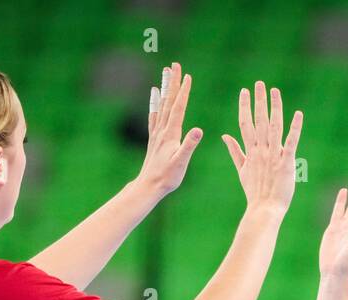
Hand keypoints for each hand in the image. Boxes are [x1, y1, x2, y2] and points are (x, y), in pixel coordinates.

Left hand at [136, 62, 201, 197]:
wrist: (149, 186)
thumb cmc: (167, 177)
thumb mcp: (181, 162)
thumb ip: (189, 145)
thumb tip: (199, 130)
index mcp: (171, 133)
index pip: (178, 107)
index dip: (184, 91)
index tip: (187, 75)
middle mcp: (162, 130)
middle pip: (169, 101)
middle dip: (173, 82)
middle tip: (174, 65)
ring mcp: (157, 133)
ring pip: (161, 105)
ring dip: (165, 88)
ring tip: (165, 73)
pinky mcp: (154, 138)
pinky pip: (154, 115)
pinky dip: (155, 102)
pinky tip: (154, 94)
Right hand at [222, 81, 302, 214]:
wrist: (264, 210)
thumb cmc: (255, 193)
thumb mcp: (242, 171)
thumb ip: (235, 152)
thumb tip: (225, 136)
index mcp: (251, 151)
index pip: (246, 124)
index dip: (245, 106)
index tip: (245, 91)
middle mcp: (261, 150)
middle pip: (259, 120)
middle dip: (259, 101)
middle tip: (259, 83)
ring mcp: (273, 156)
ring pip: (274, 127)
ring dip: (274, 108)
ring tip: (274, 91)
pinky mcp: (286, 163)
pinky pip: (291, 142)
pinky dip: (294, 128)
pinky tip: (298, 114)